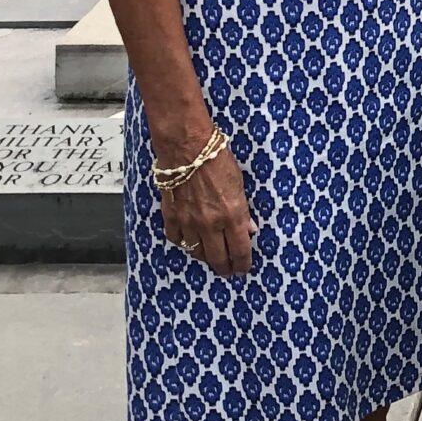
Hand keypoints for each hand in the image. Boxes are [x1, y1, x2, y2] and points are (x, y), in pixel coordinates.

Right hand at [158, 140, 253, 277]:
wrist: (188, 148)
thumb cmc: (217, 160)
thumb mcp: (240, 184)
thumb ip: (243, 211)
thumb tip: (249, 230)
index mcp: (233, 215)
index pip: (240, 249)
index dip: (243, 263)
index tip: (244, 269)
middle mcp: (211, 224)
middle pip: (218, 257)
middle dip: (225, 267)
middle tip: (228, 272)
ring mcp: (189, 222)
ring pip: (197, 252)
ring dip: (206, 257)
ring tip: (211, 258)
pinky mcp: (171, 217)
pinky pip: (177, 239)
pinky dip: (184, 243)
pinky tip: (189, 241)